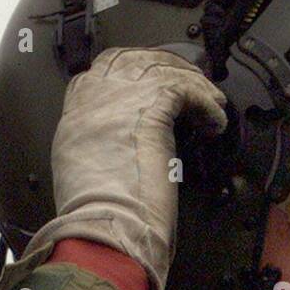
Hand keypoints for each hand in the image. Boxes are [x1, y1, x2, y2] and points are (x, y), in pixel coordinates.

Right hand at [24, 47, 227, 289]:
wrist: (103, 228)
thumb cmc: (100, 221)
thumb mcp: (86, 177)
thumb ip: (102, 153)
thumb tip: (126, 152)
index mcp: (74, 119)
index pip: (98, 74)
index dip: (130, 74)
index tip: (154, 85)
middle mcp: (93, 101)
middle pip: (130, 61)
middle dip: (164, 67)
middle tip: (191, 83)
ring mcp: (120, 100)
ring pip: (161, 69)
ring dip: (193, 84)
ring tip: (213, 103)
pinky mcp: (151, 107)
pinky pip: (187, 90)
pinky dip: (207, 105)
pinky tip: (215, 123)